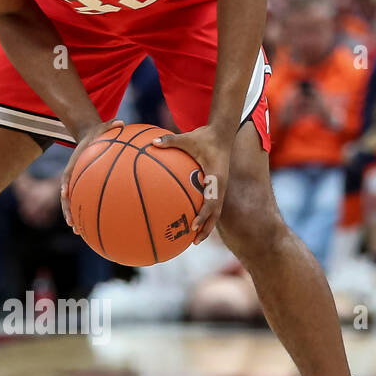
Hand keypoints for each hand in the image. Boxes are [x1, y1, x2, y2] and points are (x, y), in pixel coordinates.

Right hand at [60, 118, 123, 229]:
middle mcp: (72, 176)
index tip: (65, 194)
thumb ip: (110, 125)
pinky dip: (85, 213)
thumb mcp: (102, 127)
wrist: (88, 137)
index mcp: (74, 163)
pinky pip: (83, 202)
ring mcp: (76, 183)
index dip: (66, 184)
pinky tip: (92, 227)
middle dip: (67, 210)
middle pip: (66, 196)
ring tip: (78, 231)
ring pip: (71, 203)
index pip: (67, 175)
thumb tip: (120, 122)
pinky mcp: (83, 187)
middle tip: (72, 223)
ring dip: (73, 217)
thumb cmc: (97, 134)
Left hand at [151, 124, 231, 244]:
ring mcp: (220, 187)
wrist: (222, 133)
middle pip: (216, 213)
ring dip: (207, 225)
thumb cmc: (203, 136)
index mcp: (216, 178)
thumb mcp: (187, 137)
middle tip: (194, 241)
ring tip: (194, 239)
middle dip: (206, 228)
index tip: (192, 225)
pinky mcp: (217, 186)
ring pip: (216, 211)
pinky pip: (211, 204)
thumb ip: (170, 140)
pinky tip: (191, 221)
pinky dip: (204, 215)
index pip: (212, 202)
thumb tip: (152, 142)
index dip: (203, 215)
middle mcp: (220, 185)